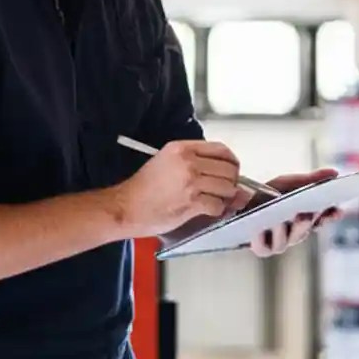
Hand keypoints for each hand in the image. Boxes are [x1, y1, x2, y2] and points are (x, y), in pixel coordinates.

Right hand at [113, 140, 241, 237]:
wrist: (126, 207)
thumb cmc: (143, 188)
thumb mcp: (166, 161)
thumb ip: (194, 162)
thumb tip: (223, 171)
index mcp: (182, 148)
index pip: (221, 150)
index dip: (232, 162)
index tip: (232, 170)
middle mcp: (188, 162)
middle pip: (229, 169)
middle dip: (232, 182)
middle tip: (226, 190)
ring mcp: (191, 182)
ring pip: (227, 188)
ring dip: (227, 198)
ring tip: (217, 201)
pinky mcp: (191, 202)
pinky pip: (218, 205)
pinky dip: (218, 210)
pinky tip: (210, 210)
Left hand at [249, 168, 343, 256]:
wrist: (237, 203)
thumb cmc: (266, 194)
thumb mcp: (289, 183)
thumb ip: (311, 179)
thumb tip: (335, 173)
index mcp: (306, 219)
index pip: (323, 219)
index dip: (331, 216)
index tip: (337, 210)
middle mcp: (295, 234)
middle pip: (304, 230)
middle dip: (306, 221)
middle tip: (307, 212)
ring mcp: (279, 243)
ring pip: (287, 240)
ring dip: (284, 230)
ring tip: (283, 219)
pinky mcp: (261, 249)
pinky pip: (264, 247)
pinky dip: (262, 238)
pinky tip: (259, 228)